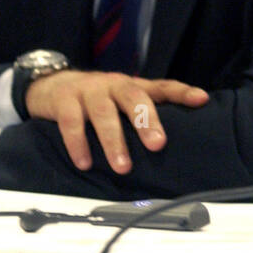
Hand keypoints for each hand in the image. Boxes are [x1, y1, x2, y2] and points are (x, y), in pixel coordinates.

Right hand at [24, 71, 209, 172]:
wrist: (51, 85)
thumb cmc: (97, 100)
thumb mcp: (122, 102)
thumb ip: (143, 115)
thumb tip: (174, 144)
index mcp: (133, 86)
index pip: (162, 86)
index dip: (182, 92)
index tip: (201, 100)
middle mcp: (114, 85)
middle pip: (133, 98)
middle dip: (146, 121)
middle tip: (158, 144)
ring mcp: (88, 91)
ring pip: (103, 113)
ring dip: (113, 141)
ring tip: (123, 167)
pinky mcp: (64, 101)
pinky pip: (71, 123)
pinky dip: (77, 144)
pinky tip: (85, 163)